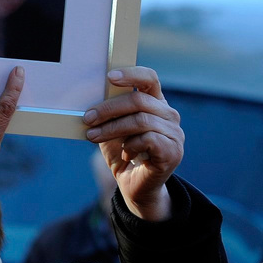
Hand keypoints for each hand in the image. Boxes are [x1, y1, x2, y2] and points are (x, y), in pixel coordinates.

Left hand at [83, 67, 183, 221]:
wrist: (136, 187)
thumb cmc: (124, 154)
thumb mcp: (112, 130)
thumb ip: (109, 114)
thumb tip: (90, 102)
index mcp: (156, 104)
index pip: (150, 79)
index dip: (131, 75)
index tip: (109, 77)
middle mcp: (169, 115)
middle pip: (139, 101)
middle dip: (109, 109)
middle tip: (87, 118)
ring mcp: (174, 134)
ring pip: (140, 121)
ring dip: (112, 129)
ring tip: (93, 136)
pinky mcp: (173, 152)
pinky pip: (148, 139)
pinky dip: (130, 146)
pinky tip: (126, 154)